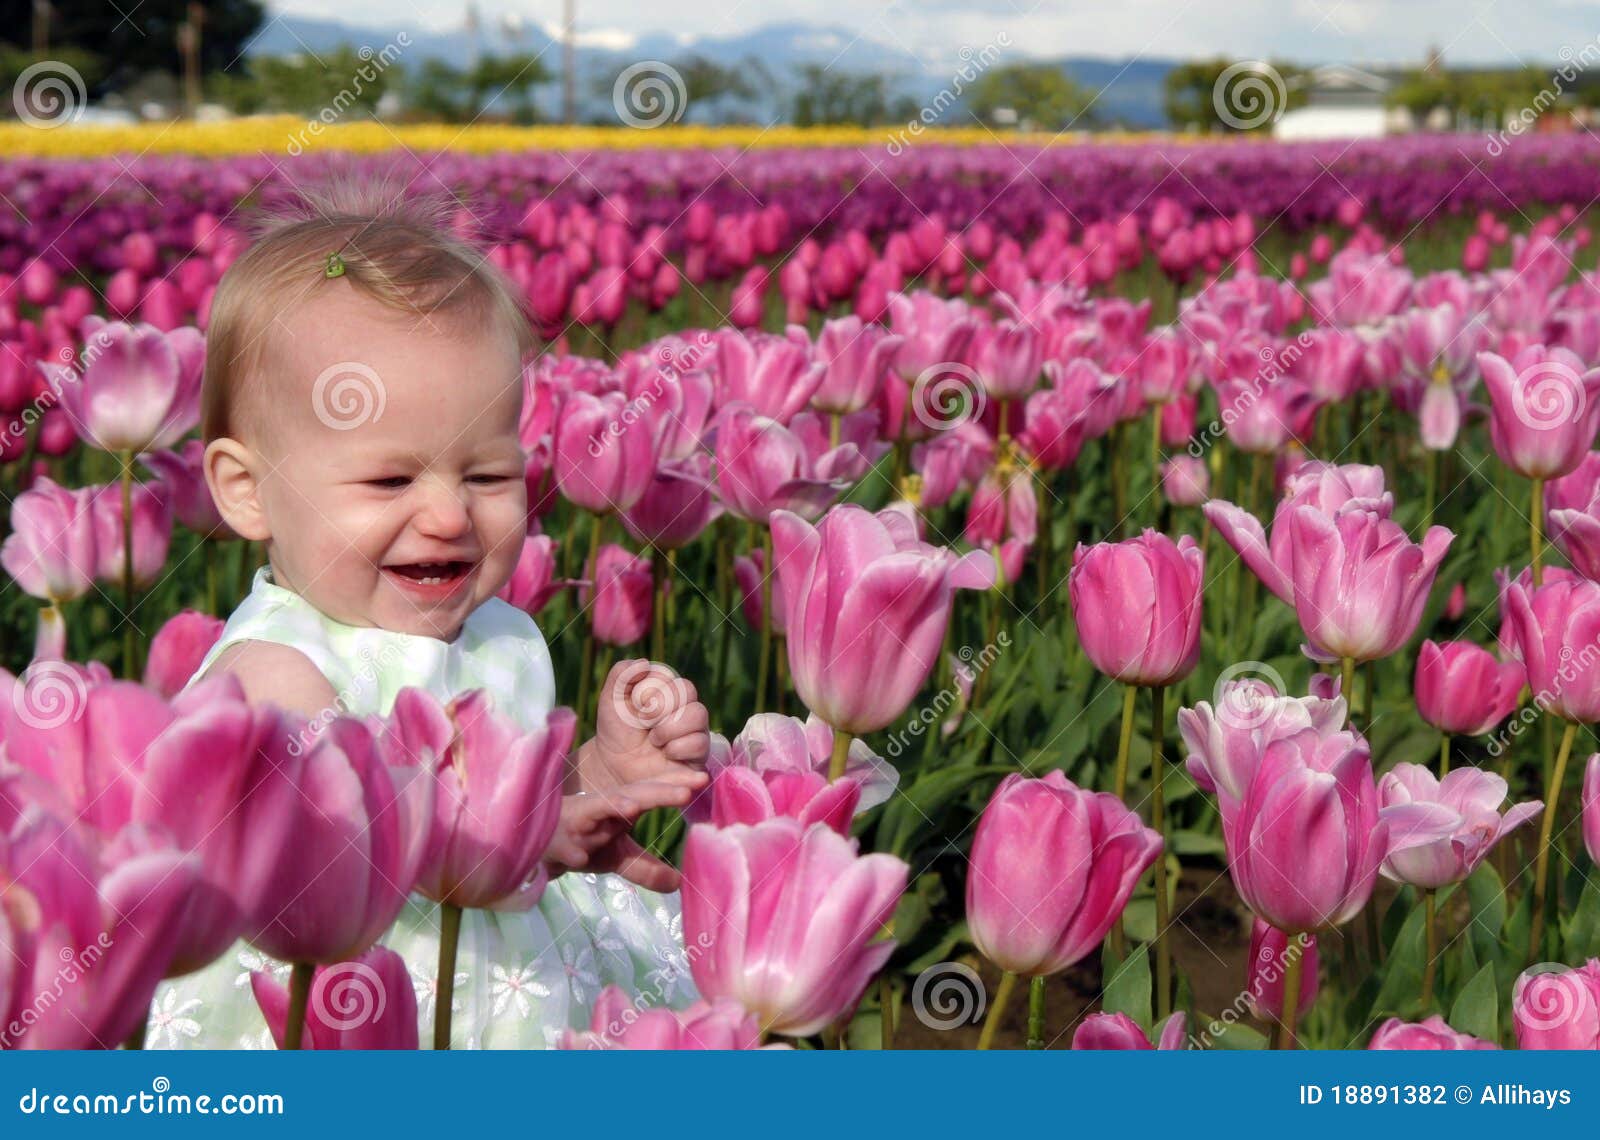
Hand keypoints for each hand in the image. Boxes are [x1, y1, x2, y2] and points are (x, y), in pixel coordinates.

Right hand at [544, 781, 694, 891]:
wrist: (532, 846)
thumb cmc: (578, 844)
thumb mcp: (615, 858)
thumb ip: (646, 869)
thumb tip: (679, 883)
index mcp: (620, 808)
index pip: (652, 792)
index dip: (676, 784)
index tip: (704, 778)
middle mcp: (602, 807)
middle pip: (634, 794)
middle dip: (660, 790)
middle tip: (690, 786)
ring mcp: (579, 820)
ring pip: (600, 807)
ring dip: (617, 805)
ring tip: (635, 807)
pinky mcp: (556, 836)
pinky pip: (568, 837)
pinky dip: (577, 843)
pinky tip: (584, 854)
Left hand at [580, 659, 709, 796]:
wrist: (614, 766)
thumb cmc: (616, 730)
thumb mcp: (611, 698)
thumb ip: (622, 674)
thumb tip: (644, 663)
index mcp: (666, 688)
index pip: (670, 675)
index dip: (651, 690)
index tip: (636, 705)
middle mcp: (684, 705)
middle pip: (688, 690)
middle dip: (660, 707)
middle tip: (644, 722)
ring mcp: (693, 729)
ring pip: (699, 714)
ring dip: (669, 728)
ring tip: (654, 740)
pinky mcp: (698, 753)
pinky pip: (700, 743)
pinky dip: (677, 748)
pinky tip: (665, 753)